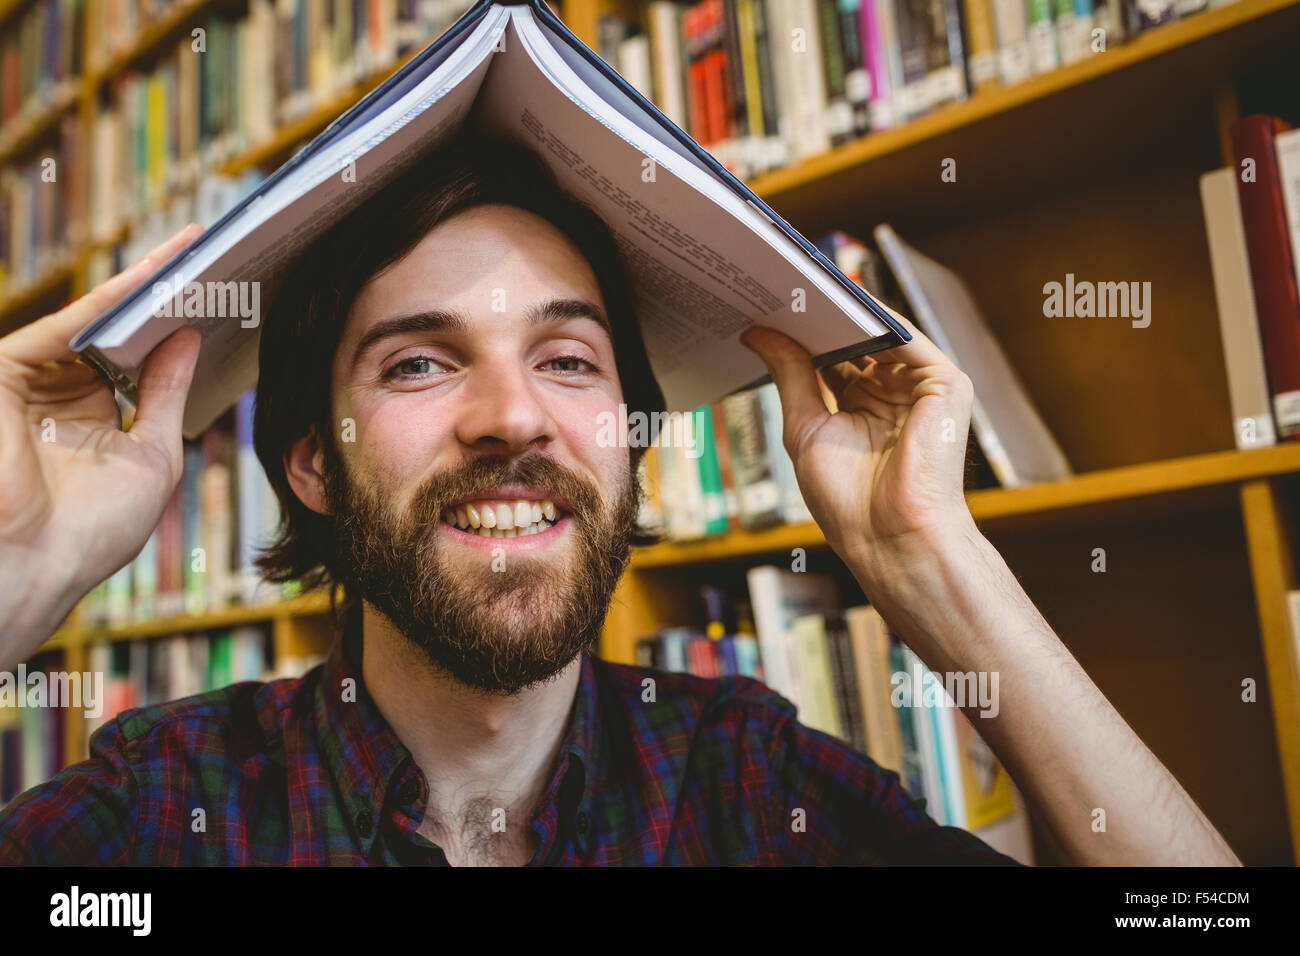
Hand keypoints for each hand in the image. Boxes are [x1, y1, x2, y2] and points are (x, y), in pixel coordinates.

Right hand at [0, 225, 202, 666]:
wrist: (37, 565)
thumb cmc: (92, 531)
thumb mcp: (153, 455)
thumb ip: (166, 393)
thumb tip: (188, 338)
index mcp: (90, 417)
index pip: (136, 359)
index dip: (175, 328)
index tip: (221, 296)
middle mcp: (59, 391)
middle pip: (118, 330)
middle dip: (166, 295)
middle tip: (219, 255)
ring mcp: (32, 378)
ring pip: (96, 318)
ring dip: (146, 285)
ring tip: (197, 254)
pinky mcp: (8, 369)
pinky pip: (68, 323)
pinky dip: (112, 299)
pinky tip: (155, 277)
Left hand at [739, 311, 977, 583]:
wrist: (889, 537)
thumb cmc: (848, 500)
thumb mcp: (804, 426)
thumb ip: (790, 373)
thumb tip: (759, 333)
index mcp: (862, 406)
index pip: (833, 355)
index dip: (804, 331)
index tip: (767, 304)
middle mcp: (893, 392)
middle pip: (857, 339)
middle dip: (821, 314)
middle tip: (779, 283)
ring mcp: (922, 387)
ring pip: (880, 334)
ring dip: (846, 310)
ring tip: (804, 286)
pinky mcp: (946, 385)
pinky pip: (908, 339)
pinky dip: (876, 319)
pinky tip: (843, 304)